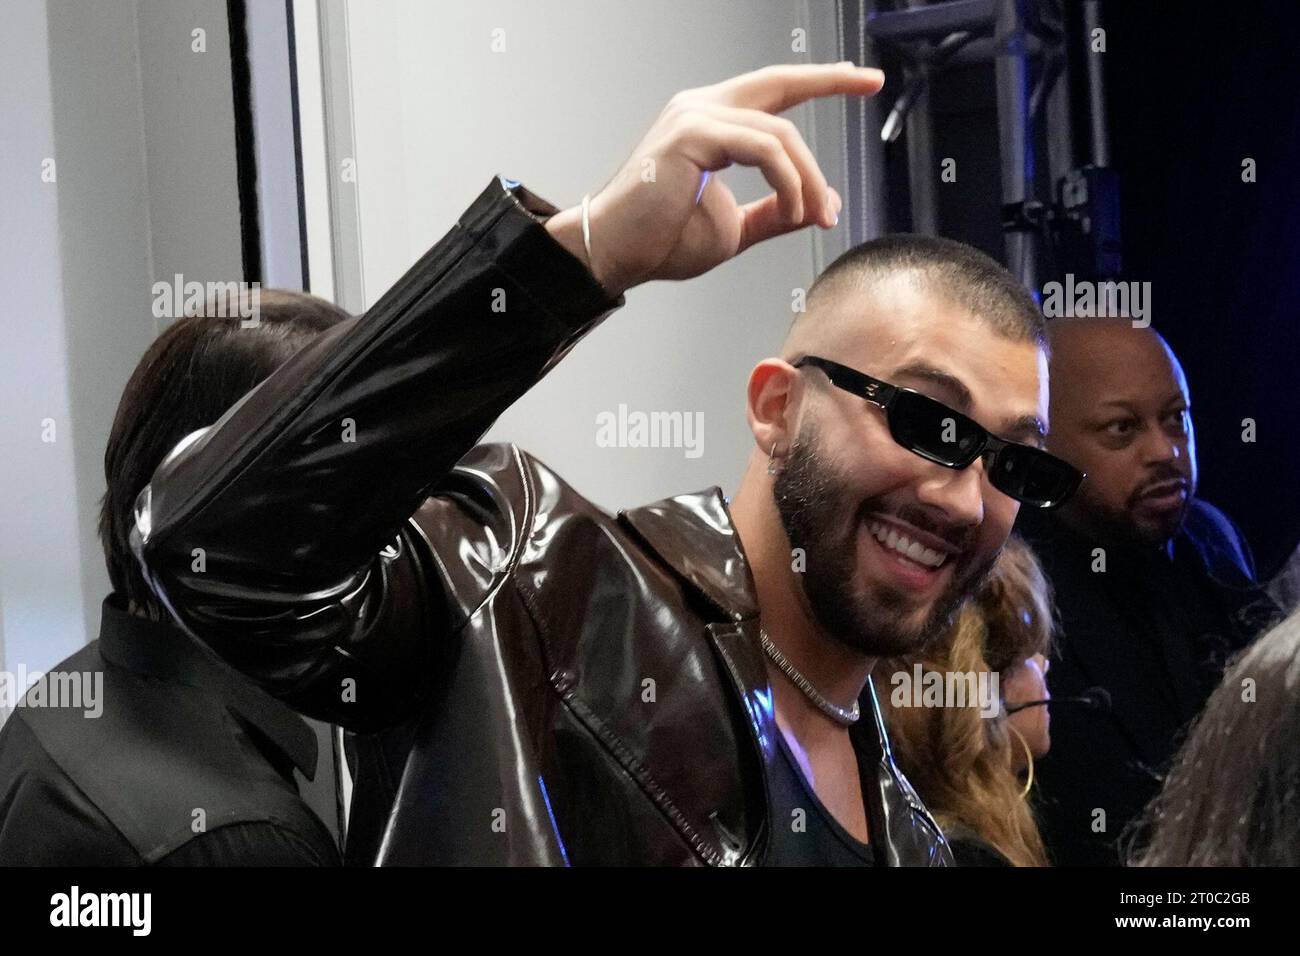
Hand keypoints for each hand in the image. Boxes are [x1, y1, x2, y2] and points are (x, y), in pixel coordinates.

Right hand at [546, 63, 884, 296]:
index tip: (861, 82)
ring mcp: (695, 115)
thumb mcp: (735, 226)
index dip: (818, 83)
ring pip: (780, 132)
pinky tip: (794, 210)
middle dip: (830, 80)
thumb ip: (774, 211)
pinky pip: (763, 147)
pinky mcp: (691, 133)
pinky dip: (788, 181)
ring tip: (815, 215)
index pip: (773, 93)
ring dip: (809, 179)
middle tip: (871, 83)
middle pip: (779, 82)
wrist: (617, 254)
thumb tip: (821, 204)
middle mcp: (701, 108)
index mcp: (710, 124)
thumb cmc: (660, 240)